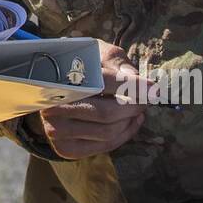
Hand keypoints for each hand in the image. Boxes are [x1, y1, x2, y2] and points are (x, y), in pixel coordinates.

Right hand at [25, 44, 150, 158]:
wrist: (50, 92)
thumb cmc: (79, 67)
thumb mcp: (94, 54)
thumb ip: (116, 62)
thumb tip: (137, 79)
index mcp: (57, 78)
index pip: (101, 83)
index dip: (131, 86)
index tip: (153, 87)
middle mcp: (52, 107)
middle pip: (106, 113)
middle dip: (134, 106)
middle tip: (147, 99)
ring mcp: (57, 131)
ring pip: (107, 132)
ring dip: (130, 122)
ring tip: (138, 109)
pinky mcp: (65, 149)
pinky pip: (104, 146)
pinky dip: (124, 135)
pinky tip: (130, 122)